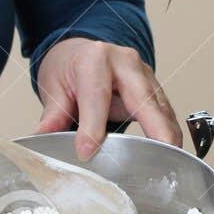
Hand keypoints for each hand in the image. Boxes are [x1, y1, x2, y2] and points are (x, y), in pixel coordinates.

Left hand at [35, 37, 181, 158]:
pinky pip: (165, 113)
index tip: (87, 152)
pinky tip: (171, 153)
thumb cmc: (69, 67)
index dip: (92, 127)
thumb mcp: (54, 86)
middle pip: (144, 98)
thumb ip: (53, 114)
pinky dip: (168, 133)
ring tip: (171, 162)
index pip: (96, 95)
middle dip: (155, 128)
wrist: (81, 51)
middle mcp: (125, 63)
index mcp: (95, 59)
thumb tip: (42, 136)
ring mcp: (144, 74)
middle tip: (161, 155)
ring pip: (161, 108)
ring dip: (167, 135)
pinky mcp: (154, 88)